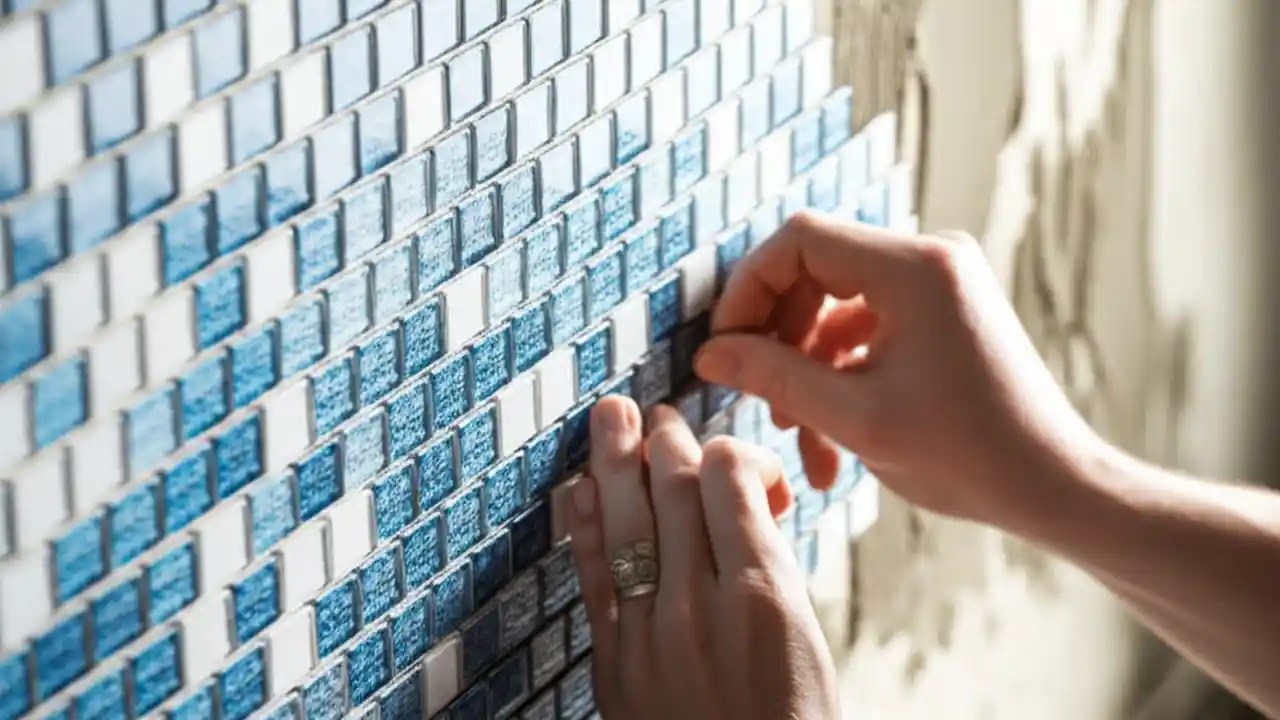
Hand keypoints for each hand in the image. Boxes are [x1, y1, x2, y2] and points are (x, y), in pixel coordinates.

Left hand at [566, 397, 838, 719]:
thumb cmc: (795, 718)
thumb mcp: (806, 631)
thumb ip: (767, 560)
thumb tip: (742, 500)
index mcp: (763, 592)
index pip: (728, 475)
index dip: (726, 449)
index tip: (727, 456)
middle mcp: (701, 602)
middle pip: (673, 485)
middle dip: (666, 439)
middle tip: (659, 416)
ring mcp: (650, 631)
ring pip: (627, 517)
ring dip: (614, 456)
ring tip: (610, 415)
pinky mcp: (615, 662)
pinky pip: (593, 576)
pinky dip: (586, 526)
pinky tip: (583, 489)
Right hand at [694, 212, 1103, 529]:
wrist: (1054, 485)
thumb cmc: (968, 455)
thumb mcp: (853, 418)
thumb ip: (772, 376)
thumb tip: (709, 354)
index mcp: (916, 267)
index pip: (799, 239)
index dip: (748, 289)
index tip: (723, 347)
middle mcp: (931, 258)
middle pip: (813, 271)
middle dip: (776, 339)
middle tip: (754, 396)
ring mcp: (939, 284)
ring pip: (833, 308)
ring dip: (805, 370)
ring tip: (798, 439)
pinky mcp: (941, 312)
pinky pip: (865, 328)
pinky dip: (839, 376)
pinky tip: (831, 441)